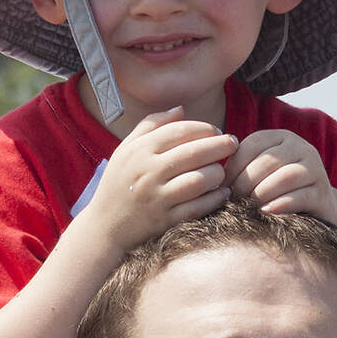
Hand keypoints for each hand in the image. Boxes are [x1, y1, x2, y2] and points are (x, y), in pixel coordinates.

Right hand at [86, 107, 234, 251]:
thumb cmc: (118, 184)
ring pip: (200, 179)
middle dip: (220, 145)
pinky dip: (215, 198)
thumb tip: (181, 109)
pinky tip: (221, 193)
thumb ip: (151, 125)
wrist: (104, 228)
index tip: (217, 130)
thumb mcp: (126, 150)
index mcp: (139, 151)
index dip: (205, 128)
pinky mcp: (166, 221)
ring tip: (221, 171)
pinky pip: (199, 207)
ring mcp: (157, 198)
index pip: (180, 130)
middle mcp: (148, 172)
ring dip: (218, 173)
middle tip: (232, 144)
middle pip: (195, 152)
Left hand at [224, 129, 336, 221]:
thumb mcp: (257, 174)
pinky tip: (266, 212)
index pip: (251, 145)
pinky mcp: (322, 191)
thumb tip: (210, 179)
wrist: (314, 209)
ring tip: (249, 208)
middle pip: (267, 162)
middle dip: (245, 184)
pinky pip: (301, 195)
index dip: (233, 167)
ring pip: (285, 177)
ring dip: (262, 194)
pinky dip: (281, 204)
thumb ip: (238, 169)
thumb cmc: (273, 191)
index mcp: (279, 137)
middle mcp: (299, 146)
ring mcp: (315, 167)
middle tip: (233, 201)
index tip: (222, 187)